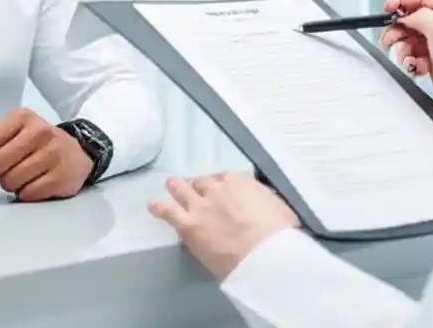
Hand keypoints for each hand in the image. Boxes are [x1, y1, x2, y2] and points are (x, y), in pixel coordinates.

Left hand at [0, 108, 92, 201]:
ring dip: (12, 185)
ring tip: (23, 177)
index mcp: (23, 117)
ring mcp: (53, 154)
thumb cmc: (39, 143)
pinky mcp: (61, 177)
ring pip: (10, 182)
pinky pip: (27, 194)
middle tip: (7, 171)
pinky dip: (26, 194)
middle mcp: (40, 132)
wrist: (79, 153)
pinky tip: (36, 184)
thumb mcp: (17, 131)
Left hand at [148, 172, 299, 279]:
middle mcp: (217, 188)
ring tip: (172, 186)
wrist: (266, 255)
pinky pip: (168, 211)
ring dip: (177, 187)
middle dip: (199, 186)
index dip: (220, 184)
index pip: (224, 177)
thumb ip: (263, 201)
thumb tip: (261, 204)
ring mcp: (200, 205)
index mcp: (240, 181)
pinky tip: (152, 205)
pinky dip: (159, 207)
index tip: (221, 190)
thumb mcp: (279, 208)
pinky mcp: (188, 225)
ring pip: (182, 190)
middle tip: (198, 191)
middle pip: (202, 182)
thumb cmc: (280, 235)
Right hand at [380, 0, 432, 130]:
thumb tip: (403, 17)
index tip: (386, 9)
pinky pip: (413, 57)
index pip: (423, 1)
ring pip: (409, 40)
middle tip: (389, 40)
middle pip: (412, 22)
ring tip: (408, 60)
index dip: (403, 3)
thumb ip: (419, 16)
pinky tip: (417, 68)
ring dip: (404, 50)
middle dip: (399, 31)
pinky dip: (411, 62)